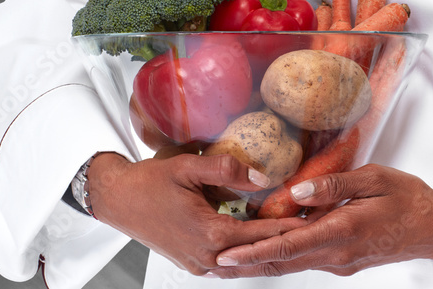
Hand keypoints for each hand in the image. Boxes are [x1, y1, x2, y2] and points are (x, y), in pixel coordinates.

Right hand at [86, 152, 305, 274]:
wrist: (116, 200)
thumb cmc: (147, 183)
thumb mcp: (187, 167)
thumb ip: (226, 169)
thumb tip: (262, 174)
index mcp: (211, 234)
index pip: (264, 232)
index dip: (292, 225)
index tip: (316, 219)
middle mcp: (207, 256)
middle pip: (259, 254)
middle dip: (285, 241)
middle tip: (313, 229)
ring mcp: (198, 264)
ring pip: (244, 263)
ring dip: (266, 250)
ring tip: (291, 237)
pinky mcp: (191, 264)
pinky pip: (227, 264)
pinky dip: (245, 254)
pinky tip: (257, 243)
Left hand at [210, 163, 432, 277]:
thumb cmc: (407, 198)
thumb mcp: (374, 179)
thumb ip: (333, 185)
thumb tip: (296, 192)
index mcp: (341, 231)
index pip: (287, 245)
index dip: (252, 252)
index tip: (225, 254)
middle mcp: (336, 254)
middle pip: (280, 263)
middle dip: (244, 265)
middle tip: (211, 263)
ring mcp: (338, 263)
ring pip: (290, 265)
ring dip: (258, 265)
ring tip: (226, 263)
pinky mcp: (341, 263)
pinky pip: (303, 261)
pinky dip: (278, 259)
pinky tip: (260, 254)